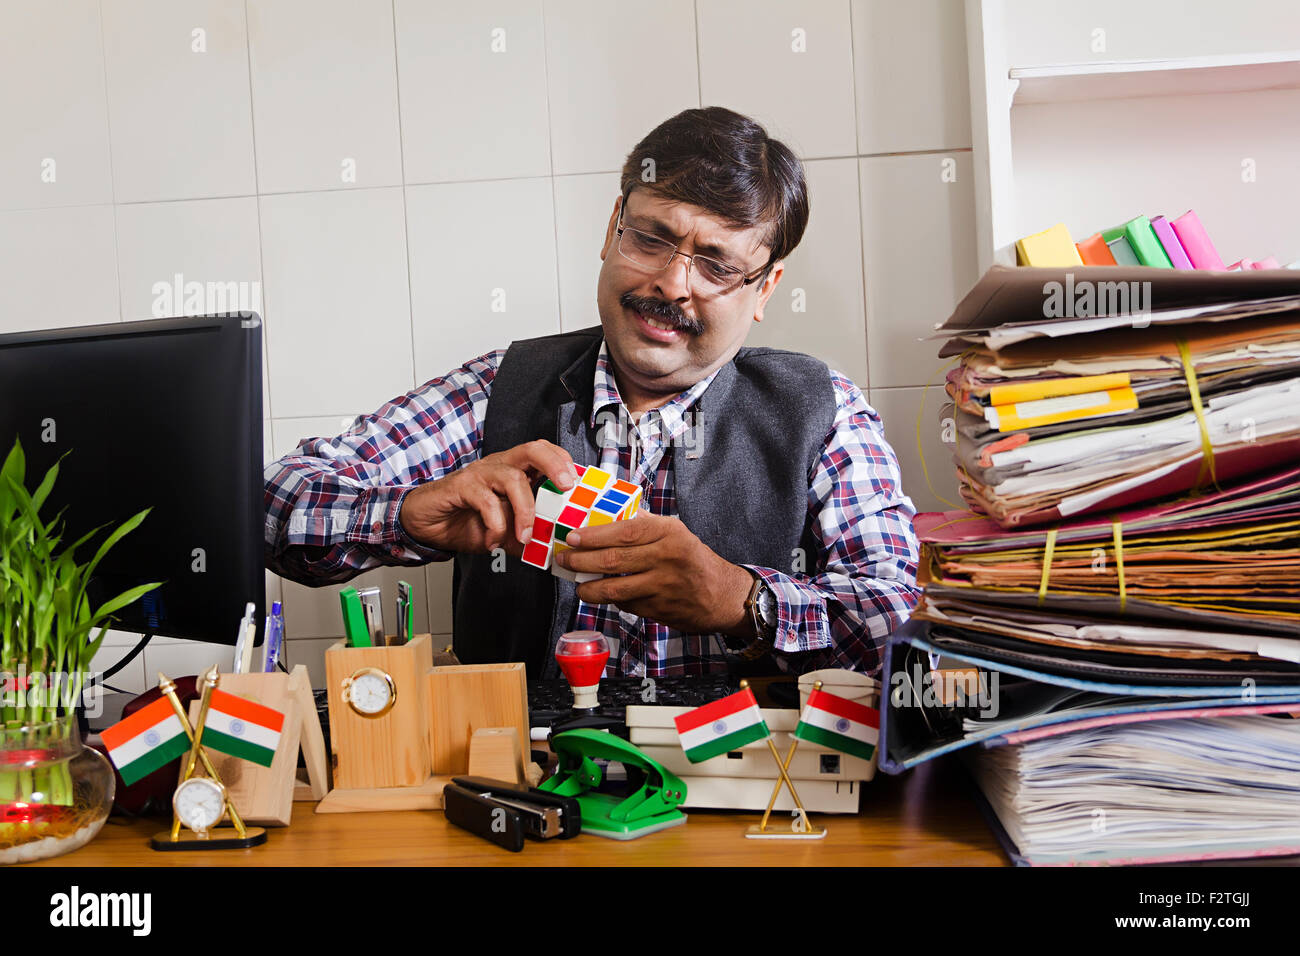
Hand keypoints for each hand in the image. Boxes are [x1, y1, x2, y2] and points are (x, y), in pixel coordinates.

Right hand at [399, 440, 576, 554]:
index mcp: (512, 470)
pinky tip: (493, 539)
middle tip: (567, 487)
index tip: (579, 481)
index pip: (543, 452)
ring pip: (511, 477)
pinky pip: (485, 500)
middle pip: (532, 449)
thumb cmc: (464, 520)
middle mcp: (498, 465)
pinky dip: (495, 524)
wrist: (425, 523)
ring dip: (525, 510)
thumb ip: (527, 535)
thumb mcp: (504, 531)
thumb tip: (553, 548)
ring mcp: (480, 473)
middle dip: (554, 464)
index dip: (563, 461)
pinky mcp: (460, 486)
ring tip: (525, 536)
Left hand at [556, 512, 754, 636]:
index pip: (624, 532)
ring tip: (578, 586)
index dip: (594, 536)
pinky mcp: (659, 609)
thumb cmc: (694, 558)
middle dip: (582, 561)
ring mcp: (663, 586)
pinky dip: (612, 601)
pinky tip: (603, 596)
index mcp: (669, 532)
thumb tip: (608, 516)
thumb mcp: (676, 533)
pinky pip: (627, 604)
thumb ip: (645, 524)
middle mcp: (666, 557)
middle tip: (564, 560)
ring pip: (615, 588)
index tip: (573, 537)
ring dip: (590, 589)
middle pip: (613, 559)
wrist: (722, 595)